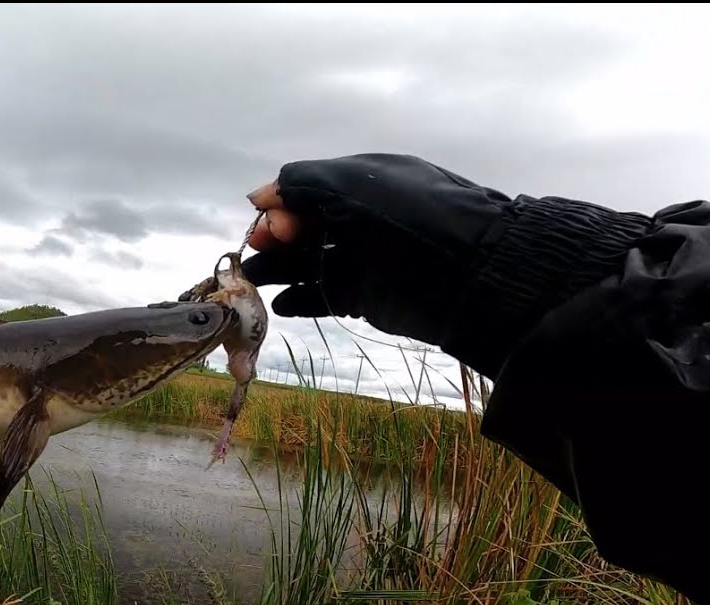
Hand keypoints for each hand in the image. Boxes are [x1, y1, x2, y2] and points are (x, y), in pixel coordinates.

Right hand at [238, 153, 511, 348]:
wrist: (470, 272)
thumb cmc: (410, 217)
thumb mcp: (354, 183)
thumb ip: (302, 182)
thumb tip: (260, 195)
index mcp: (361, 186)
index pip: (306, 194)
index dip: (281, 210)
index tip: (269, 229)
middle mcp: (362, 221)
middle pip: (304, 230)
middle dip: (275, 240)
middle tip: (255, 254)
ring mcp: (366, 261)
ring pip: (310, 264)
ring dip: (279, 271)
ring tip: (252, 282)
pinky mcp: (371, 297)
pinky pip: (327, 296)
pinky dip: (302, 299)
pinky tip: (281, 303)